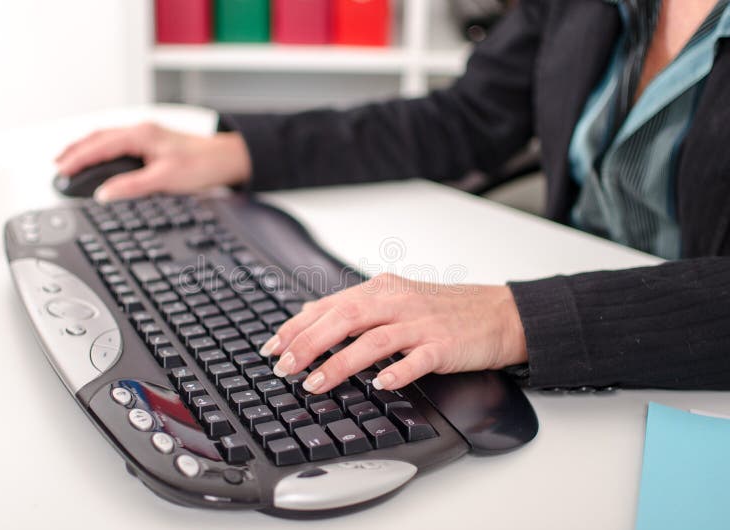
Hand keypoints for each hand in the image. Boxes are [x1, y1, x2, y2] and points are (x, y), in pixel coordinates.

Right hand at [55, 123, 251, 201]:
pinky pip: (116, 143)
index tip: (59, 171)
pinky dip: (100, 151)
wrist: (227, 159)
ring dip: (85, 149)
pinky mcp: (151, 143)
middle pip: (97, 138)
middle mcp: (140, 131)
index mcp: (140, 134)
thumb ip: (133, 186)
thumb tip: (104, 195)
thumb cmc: (202, 164)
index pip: (98, 145)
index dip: (76, 159)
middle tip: (55, 166)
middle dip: (74, 151)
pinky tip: (97, 160)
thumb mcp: (165, 178)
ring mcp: (145, 135)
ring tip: (68, 162)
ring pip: (105, 139)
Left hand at [260, 273, 527, 392]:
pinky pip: (417, 359)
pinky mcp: (444, 345)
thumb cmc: (442, 309)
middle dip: (309, 343)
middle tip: (285, 367)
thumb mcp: (393, 299)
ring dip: (341, 363)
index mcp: (381, 290)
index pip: (329, 306)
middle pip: (345, 318)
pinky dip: (397, 371)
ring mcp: (421, 323)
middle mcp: (397, 302)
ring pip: (374, 340)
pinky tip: (380, 384)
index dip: (297, 327)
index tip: (273, 347)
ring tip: (315, 384)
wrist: (496, 313)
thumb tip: (307, 314)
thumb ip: (352, 307)